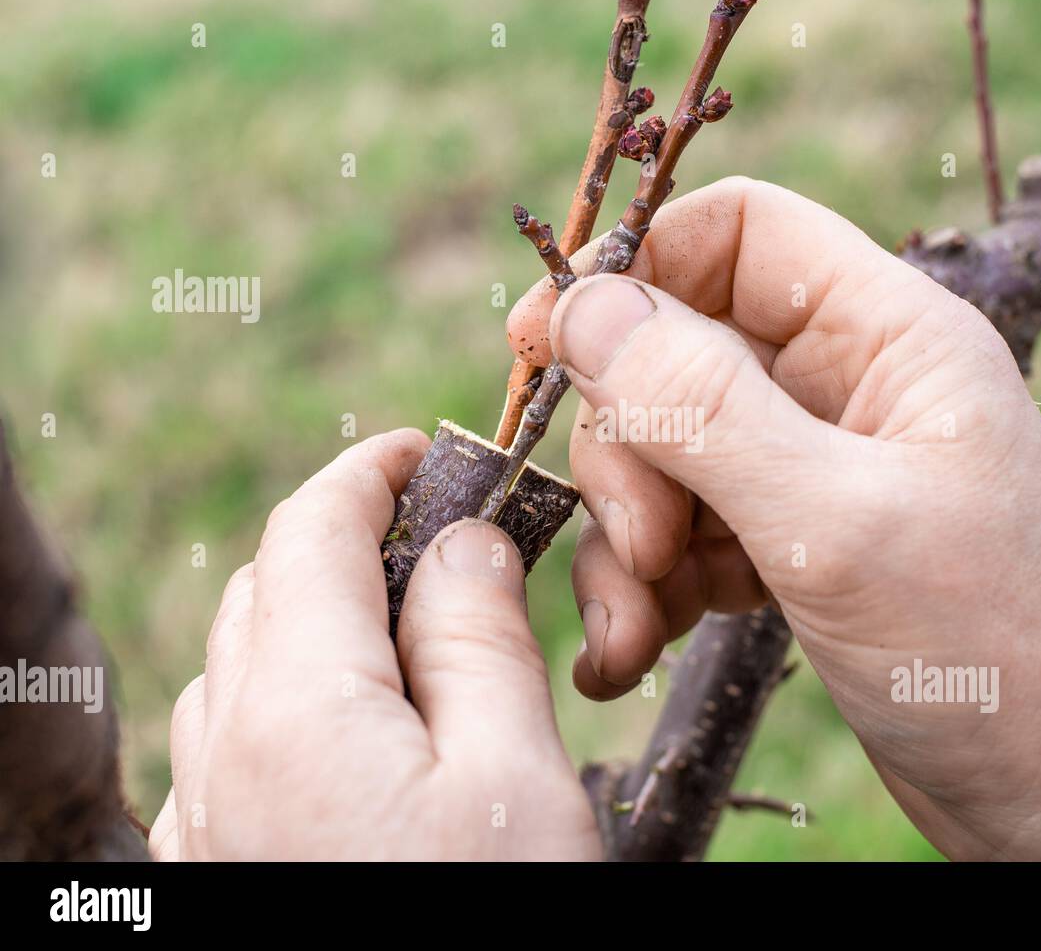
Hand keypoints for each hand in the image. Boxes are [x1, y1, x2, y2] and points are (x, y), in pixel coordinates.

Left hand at [148, 430, 599, 860]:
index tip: (426, 452)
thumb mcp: (519, 777)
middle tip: (445, 547)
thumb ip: (482, 642)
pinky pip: (225, 747)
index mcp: (297, 709)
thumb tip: (464, 541)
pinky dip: (282, 701)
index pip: (312, 530)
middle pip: (267, 590)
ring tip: (410, 643)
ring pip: (238, 667)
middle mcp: (223, 757)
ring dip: (313, 623)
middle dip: (347, 542)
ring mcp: (205, 820)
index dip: (371, 473)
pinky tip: (352, 734)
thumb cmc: (489, 918)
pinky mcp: (208, 869)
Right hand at [508, 176, 1040, 860]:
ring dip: (625, 540)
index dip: (632, 270)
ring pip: (662, 454)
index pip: (735, 233)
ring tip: (638, 630)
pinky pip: (679, 535)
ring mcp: (808, 471)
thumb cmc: (986, 642)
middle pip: (674, 356)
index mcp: (884, 335)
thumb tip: (583, 305)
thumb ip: (704, 409)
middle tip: (642, 544)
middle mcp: (841, 387)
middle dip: (629, 451)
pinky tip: (632, 655)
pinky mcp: (783, 549)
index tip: (541, 340)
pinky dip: (645, 590)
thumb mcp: (836, 523)